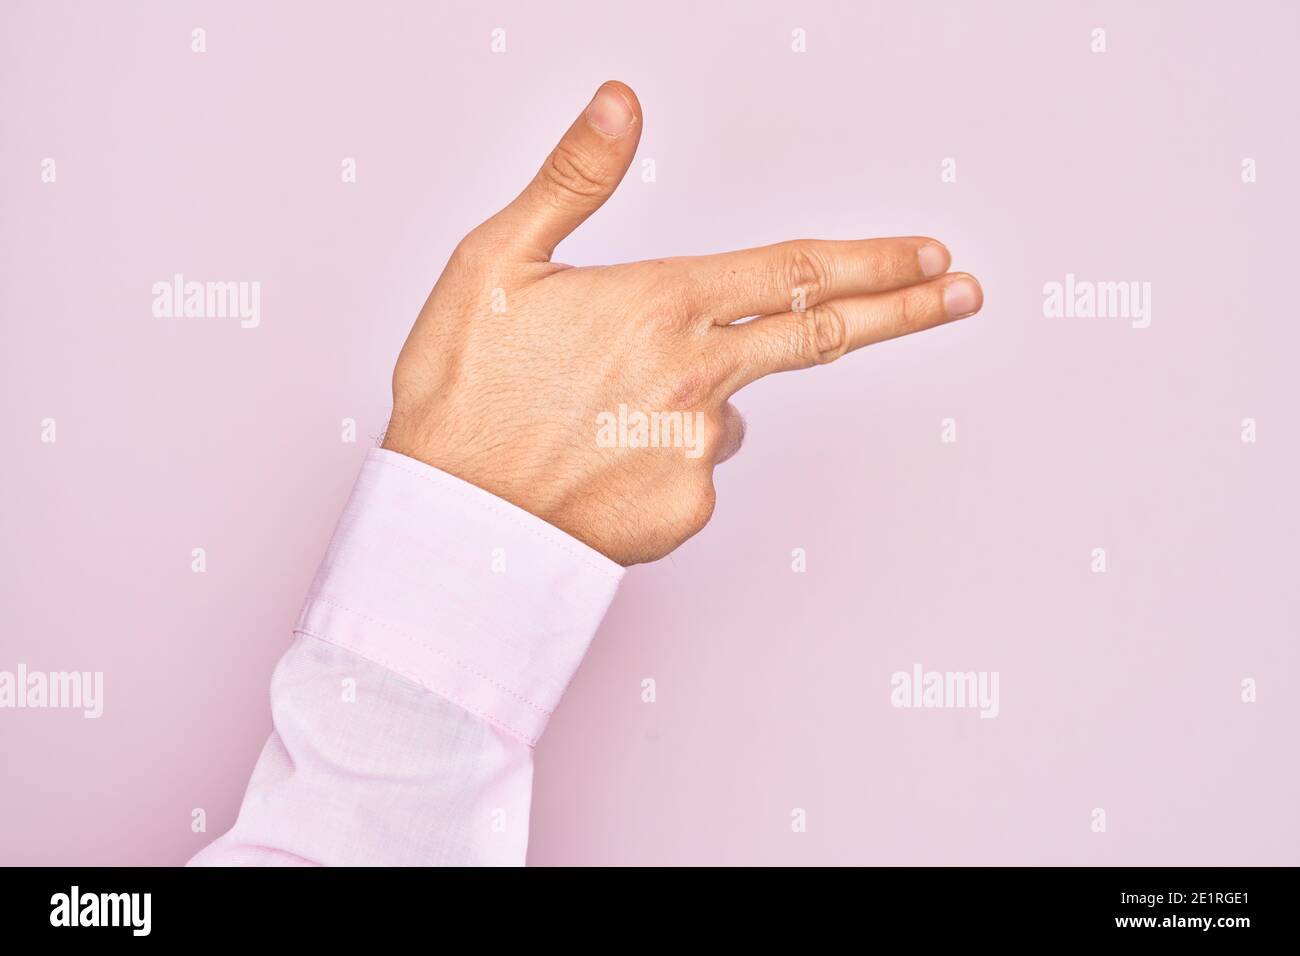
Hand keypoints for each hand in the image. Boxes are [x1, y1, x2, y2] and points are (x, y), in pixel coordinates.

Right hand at [382, 81, 982, 564]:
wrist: (449, 526)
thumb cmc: (461, 395)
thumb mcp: (495, 262)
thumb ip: (572, 180)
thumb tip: (622, 105)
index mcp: (660, 306)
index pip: (793, 272)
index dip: (870, 260)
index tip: (928, 254)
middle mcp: (697, 377)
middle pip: (822, 333)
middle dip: (903, 308)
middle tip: (963, 293)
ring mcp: (697, 450)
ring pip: (728, 412)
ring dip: (696, 402)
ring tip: (600, 416)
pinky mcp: (686, 510)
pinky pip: (694, 472)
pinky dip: (663, 458)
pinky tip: (599, 462)